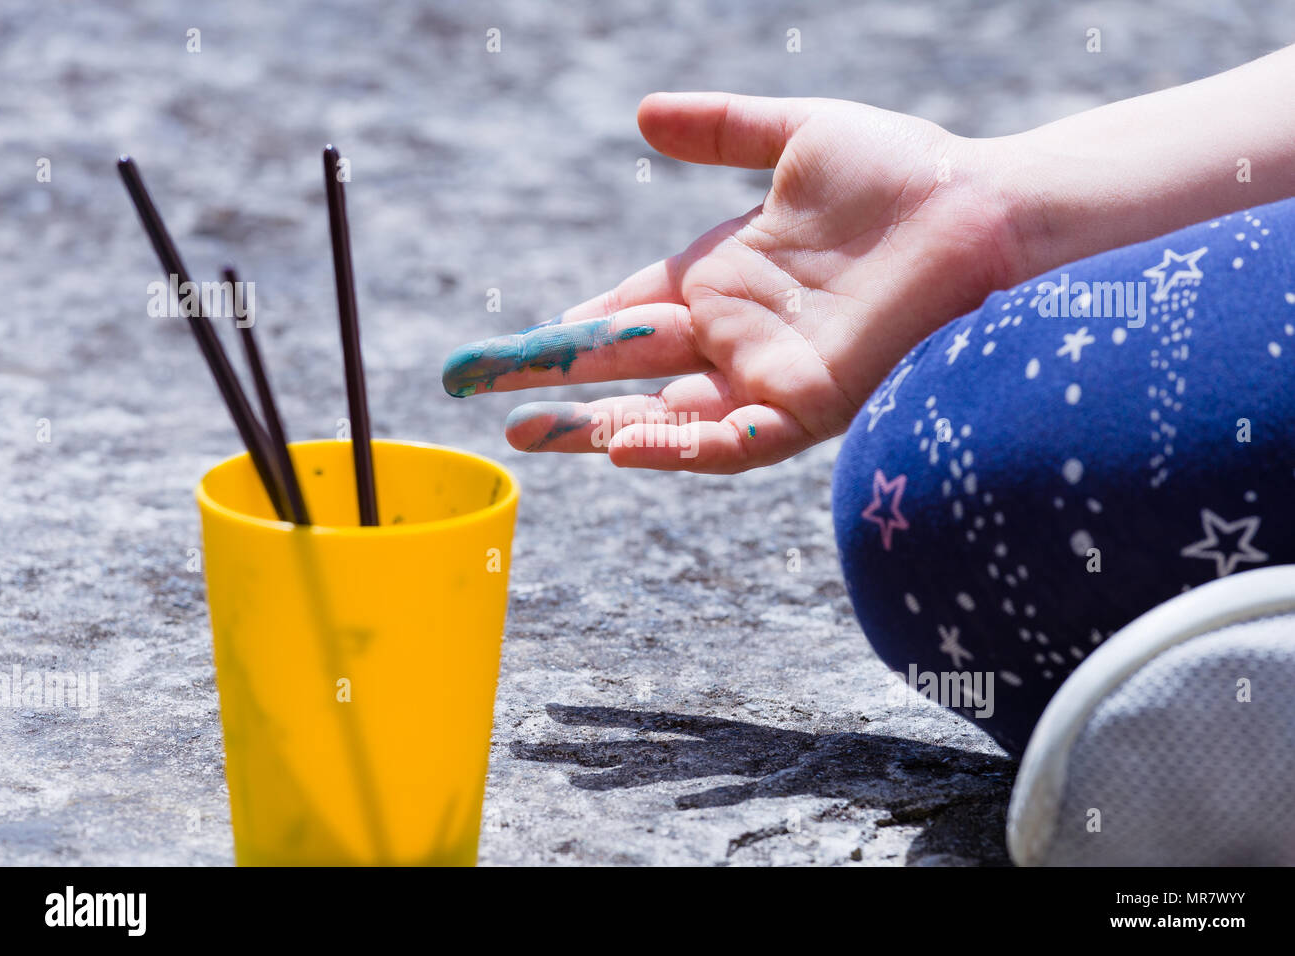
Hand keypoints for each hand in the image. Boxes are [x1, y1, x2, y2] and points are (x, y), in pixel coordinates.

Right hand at [443, 92, 1021, 471]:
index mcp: (724, 275)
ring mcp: (769, 371)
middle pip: (628, 369)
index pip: (627, 309)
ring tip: (527, 430)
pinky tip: (622, 443)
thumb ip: (723, 131)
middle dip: (557, 385)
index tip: (510, 348)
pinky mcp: (809, 399)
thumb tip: (642, 115)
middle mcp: (737, 332)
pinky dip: (679, 447)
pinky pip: (734, 438)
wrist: (988, 208)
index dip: (569, 330)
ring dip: (597, 426)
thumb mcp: (797, 138)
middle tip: (481, 397)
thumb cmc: (906, 171)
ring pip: (665, 415)